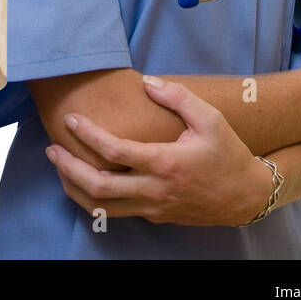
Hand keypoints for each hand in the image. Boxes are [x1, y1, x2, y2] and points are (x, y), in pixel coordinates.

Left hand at [45, 76, 269, 226]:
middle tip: (52, 148)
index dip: (88, 135)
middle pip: (99, 187)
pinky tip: (81, 182)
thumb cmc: (228, 153)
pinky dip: (92, 199)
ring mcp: (154, 207)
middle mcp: (155, 190)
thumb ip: (178, 97)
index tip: (71, 120)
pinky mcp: (155, 216)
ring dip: (74, 188)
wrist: (248, 196)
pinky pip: (115, 213)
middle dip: (68, 168)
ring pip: (102, 208)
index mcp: (166, 163)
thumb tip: (147, 82)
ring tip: (59, 165)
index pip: (115, 152)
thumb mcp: (211, 118)